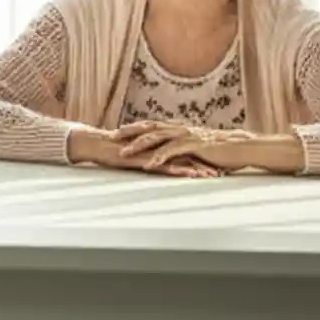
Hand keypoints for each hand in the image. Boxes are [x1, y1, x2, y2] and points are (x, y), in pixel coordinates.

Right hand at [67, 128, 221, 177]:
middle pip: (188, 153)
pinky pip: (163, 165)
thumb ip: (149, 155)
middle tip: (224, 169)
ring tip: (213, 175)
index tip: (218, 162)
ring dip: (197, 167)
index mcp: (158, 143)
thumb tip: (160, 161)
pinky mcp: (143, 158)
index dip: (202, 155)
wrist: (95, 144)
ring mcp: (152, 151)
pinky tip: (189, 174)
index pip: (185, 149)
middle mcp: (158, 145)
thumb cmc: (113, 149)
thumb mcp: (136, 153)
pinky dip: (178, 170)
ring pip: (180, 160)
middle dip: (206, 161)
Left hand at [113, 120, 254, 171]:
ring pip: (157, 139)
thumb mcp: (197, 147)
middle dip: (128, 132)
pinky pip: (172, 152)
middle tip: (110, 137)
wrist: (242, 148)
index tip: (116, 132)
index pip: (151, 126)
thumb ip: (182, 148)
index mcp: (179, 128)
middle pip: (148, 128)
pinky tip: (148, 165)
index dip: (133, 128)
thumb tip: (171, 153)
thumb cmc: (221, 150)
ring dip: (138, 146)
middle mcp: (180, 129)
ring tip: (123, 153)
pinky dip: (158, 158)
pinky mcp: (194, 146)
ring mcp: (186, 136)